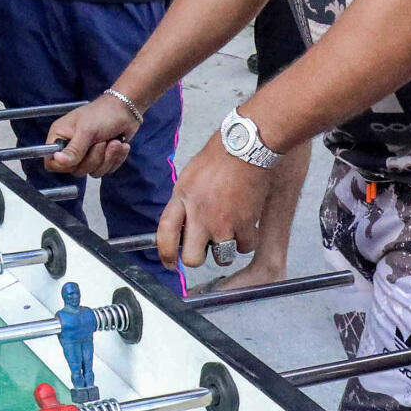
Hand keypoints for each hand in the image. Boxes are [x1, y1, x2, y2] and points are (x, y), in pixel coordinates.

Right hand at [46, 95, 139, 178]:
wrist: (126, 110)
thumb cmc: (103, 113)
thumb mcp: (86, 131)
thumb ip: (73, 149)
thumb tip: (57, 160)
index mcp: (60, 136)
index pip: (52, 162)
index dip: (64, 165)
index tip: (78, 157)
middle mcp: (71, 147)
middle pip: (75, 170)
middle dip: (94, 158)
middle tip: (102, 142)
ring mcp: (86, 154)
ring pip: (92, 171)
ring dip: (108, 157)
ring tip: (114, 141)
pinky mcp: (101, 158)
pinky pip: (105, 170)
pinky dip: (116, 158)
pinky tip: (119, 144)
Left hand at [158, 130, 272, 268]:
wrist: (246, 147)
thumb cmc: (218, 157)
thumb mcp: (189, 178)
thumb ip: (183, 203)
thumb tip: (182, 224)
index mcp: (182, 201)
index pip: (164, 236)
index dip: (165, 255)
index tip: (169, 263)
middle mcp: (200, 216)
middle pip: (193, 259)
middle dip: (197, 257)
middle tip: (204, 247)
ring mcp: (224, 223)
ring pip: (222, 257)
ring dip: (225, 250)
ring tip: (229, 232)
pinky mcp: (246, 224)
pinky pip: (245, 247)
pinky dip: (246, 241)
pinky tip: (246, 226)